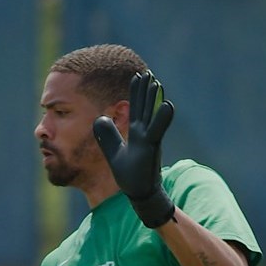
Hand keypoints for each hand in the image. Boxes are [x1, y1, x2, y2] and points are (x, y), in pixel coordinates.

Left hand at [93, 70, 176, 227]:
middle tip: (148, 72)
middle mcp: (145, 134)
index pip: (136, 108)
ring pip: (152, 115)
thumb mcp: (114, 152)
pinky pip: (157, 130)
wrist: (139, 194)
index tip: (138, 75)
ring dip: (154, 99)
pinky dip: (163, 118)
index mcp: (137, 133)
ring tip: (157, 82)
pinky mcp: (152, 148)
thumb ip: (107, 135)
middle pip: (145, 106)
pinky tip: (167, 104)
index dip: (137, 92)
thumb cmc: (130, 175)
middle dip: (146, 90)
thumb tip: (98, 118)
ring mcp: (150, 140)